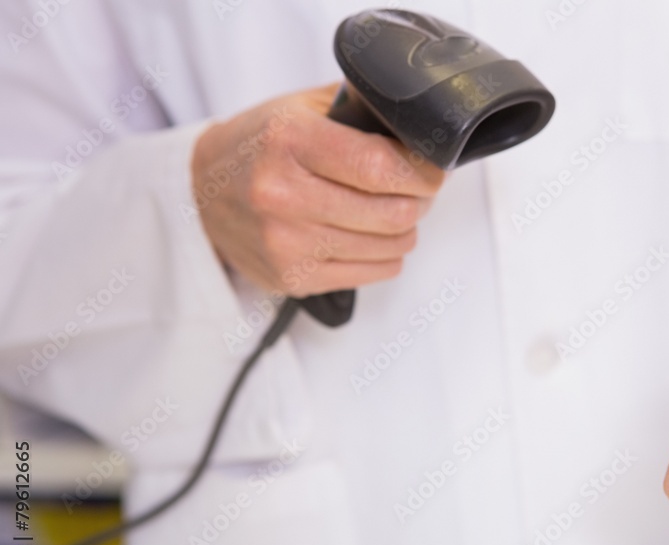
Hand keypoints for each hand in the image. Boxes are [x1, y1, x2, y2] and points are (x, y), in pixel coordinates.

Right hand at [191, 84, 445, 296]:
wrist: (199, 194)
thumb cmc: (260, 146)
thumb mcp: (301, 108)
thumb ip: (358, 106)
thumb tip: (419, 118)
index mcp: (288, 141)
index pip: (381, 166)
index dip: (422, 171)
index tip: (433, 168)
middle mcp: (283, 195)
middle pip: (392, 212)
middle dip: (420, 200)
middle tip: (418, 190)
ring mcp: (286, 243)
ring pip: (390, 247)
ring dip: (405, 229)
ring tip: (394, 211)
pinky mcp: (293, 278)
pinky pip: (374, 273)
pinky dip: (387, 255)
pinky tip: (373, 236)